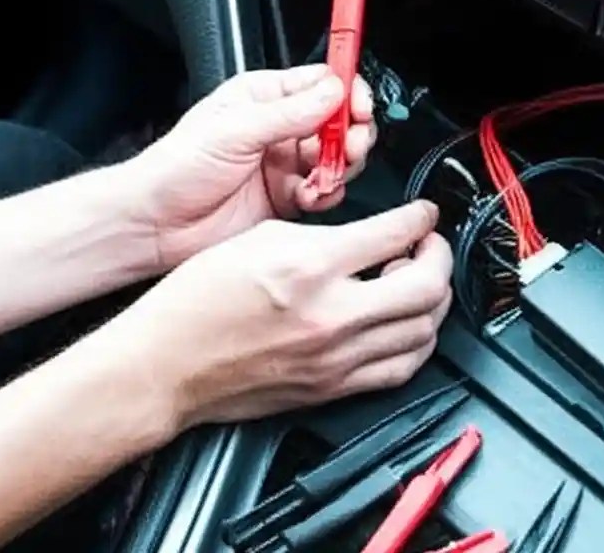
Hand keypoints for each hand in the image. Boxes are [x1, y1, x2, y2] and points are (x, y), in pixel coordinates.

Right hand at [107, 201, 452, 428]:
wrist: (163, 364)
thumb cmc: (193, 303)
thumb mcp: (257, 239)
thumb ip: (323, 234)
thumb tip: (370, 233)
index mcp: (308, 266)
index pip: (396, 233)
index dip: (422, 217)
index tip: (424, 215)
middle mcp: (330, 315)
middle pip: (426, 284)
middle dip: (439, 257)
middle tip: (429, 246)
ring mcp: (335, 359)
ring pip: (424, 329)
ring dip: (433, 300)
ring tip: (417, 283)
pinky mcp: (332, 388)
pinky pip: (402, 368)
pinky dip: (417, 342)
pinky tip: (405, 326)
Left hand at [123, 65, 375, 268]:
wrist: (156, 224)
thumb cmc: (176, 168)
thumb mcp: (234, 130)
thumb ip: (289, 113)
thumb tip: (333, 93)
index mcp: (264, 97)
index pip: (322, 82)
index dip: (348, 92)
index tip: (358, 107)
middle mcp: (279, 128)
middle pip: (338, 121)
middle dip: (351, 133)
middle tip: (349, 146)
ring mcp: (284, 164)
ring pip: (336, 158)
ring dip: (340, 167)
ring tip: (326, 175)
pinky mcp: (287, 198)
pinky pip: (324, 192)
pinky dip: (325, 195)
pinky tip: (309, 196)